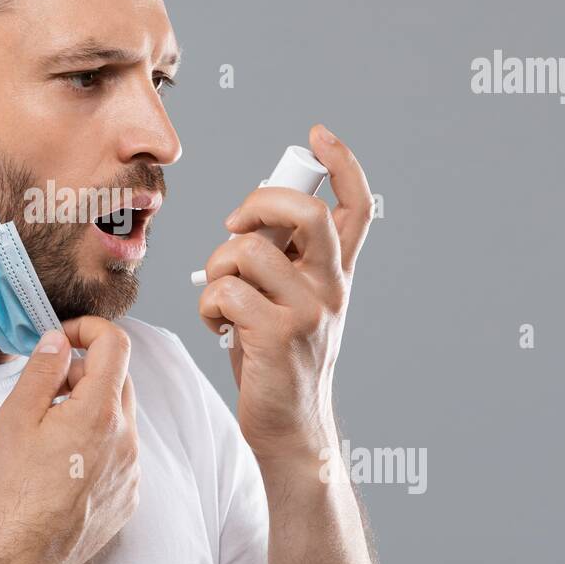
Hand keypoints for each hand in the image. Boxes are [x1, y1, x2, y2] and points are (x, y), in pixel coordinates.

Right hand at [0, 316, 138, 563]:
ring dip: (91, 410)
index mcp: (100, 411)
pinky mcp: (128, 496)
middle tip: (46, 389)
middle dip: (85, 371)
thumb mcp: (15, 417)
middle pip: (118, 380)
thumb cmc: (14, 488)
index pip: (116, 344)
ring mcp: (131, 470)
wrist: (23, 556)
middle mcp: (127, 438)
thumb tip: (59, 340)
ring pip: (120, 419)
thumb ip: (42, 369)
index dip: (89, 328)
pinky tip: (64, 464)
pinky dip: (98, 445)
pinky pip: (121, 454)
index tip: (64, 337)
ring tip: (50, 432)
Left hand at [197, 124, 372, 462]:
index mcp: (335, 275)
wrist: (289, 429)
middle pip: (307, 213)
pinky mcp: (278, 336)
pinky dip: (207, 305)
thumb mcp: (289, 302)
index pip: (356, 207)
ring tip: (220, 297)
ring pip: (247, 250)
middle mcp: (331, 289)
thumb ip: (281, 261)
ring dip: (217, 268)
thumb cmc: (277, 361)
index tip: (319, 134)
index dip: (343, 163)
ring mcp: (309, 313)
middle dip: (259, 202)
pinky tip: (218, 326)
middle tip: (236, 224)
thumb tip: (251, 219)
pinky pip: (225, 291)